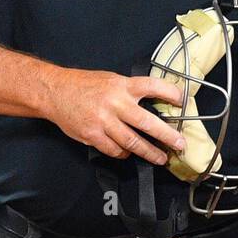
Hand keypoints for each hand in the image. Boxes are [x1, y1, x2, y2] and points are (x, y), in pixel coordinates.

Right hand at [42, 68, 185, 163]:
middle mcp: (114, 103)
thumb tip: (153, 102)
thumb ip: (129, 90)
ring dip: (149, 152)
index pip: (152, 86)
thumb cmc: (83, 85)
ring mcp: (103, 121)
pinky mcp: (93, 135)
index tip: (182, 100)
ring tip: (161, 158)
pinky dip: (125, 153)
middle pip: (147, 122)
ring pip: (132, 142)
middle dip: (167, 135)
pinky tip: (129, 153)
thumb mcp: (110, 79)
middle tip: (179, 143)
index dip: (170, 93)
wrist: (55, 92)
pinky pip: (114, 150)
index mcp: (121, 85)